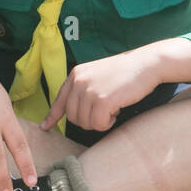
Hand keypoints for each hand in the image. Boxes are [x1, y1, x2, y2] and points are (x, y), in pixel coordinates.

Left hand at [42, 49, 160, 133]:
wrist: (146, 64)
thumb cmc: (125, 72)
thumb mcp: (97, 75)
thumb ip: (83, 89)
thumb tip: (71, 112)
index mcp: (75, 75)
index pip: (59, 100)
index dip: (52, 116)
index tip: (45, 127)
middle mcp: (78, 81)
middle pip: (72, 117)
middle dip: (87, 121)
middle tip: (104, 113)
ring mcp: (89, 90)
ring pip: (84, 123)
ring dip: (99, 122)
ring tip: (112, 109)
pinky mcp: (103, 100)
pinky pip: (98, 124)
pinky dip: (107, 124)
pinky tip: (116, 112)